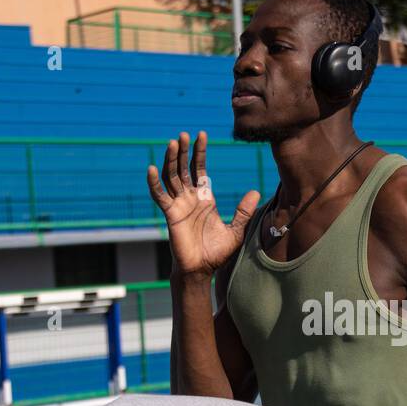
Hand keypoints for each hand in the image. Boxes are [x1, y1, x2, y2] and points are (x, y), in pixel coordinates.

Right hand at [147, 131, 260, 278]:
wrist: (202, 270)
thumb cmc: (216, 253)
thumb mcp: (236, 230)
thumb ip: (244, 211)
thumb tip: (255, 192)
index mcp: (204, 199)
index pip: (200, 170)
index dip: (200, 153)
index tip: (202, 135)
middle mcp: (189, 199)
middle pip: (183, 169)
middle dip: (184, 152)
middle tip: (184, 134)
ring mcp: (178, 206)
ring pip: (171, 177)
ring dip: (171, 161)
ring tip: (173, 143)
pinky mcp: (170, 215)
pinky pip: (159, 196)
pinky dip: (154, 183)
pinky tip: (151, 168)